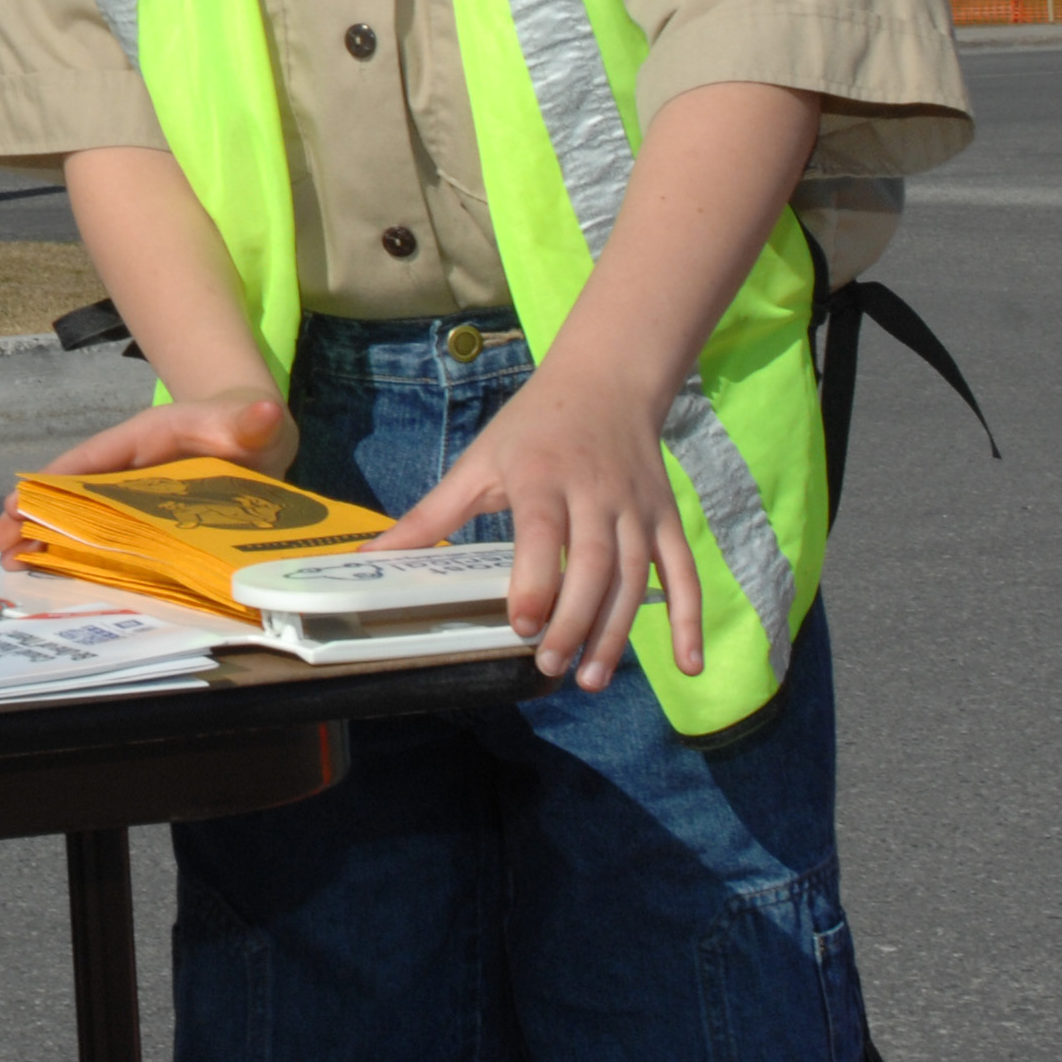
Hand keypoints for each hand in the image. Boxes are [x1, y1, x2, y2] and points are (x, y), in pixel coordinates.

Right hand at [0, 388, 290, 552]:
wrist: (255, 436)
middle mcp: (129, 467)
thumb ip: (254, 422)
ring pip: (80, 517)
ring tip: (8, 565)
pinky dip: (72, 553)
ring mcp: (133, 496)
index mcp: (143, 439)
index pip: (93, 459)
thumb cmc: (245, 425)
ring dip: (43, 537)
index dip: (56, 480)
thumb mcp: (251, 421)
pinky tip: (48, 575)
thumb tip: (266, 414)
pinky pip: (103, 537)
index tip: (18, 501)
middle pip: (73, 490)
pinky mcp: (144, 521)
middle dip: (32, 514)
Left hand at [379, 366, 702, 691]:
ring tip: (592, 679)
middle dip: (574, 619)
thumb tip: (373, 554)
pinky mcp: (666, 517)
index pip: (543, 531)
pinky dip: (689, 617)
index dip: (536, 579)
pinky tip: (686, 663)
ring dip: (618, 631)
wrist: (607, 382)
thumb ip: (430, 515)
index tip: (520, 625)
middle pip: (594, 562)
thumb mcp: (478, 461)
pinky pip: (684, 571)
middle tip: (549, 667)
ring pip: (635, 575)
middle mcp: (595, 492)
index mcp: (543, 475)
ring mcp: (637, 507)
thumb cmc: (532, 428)